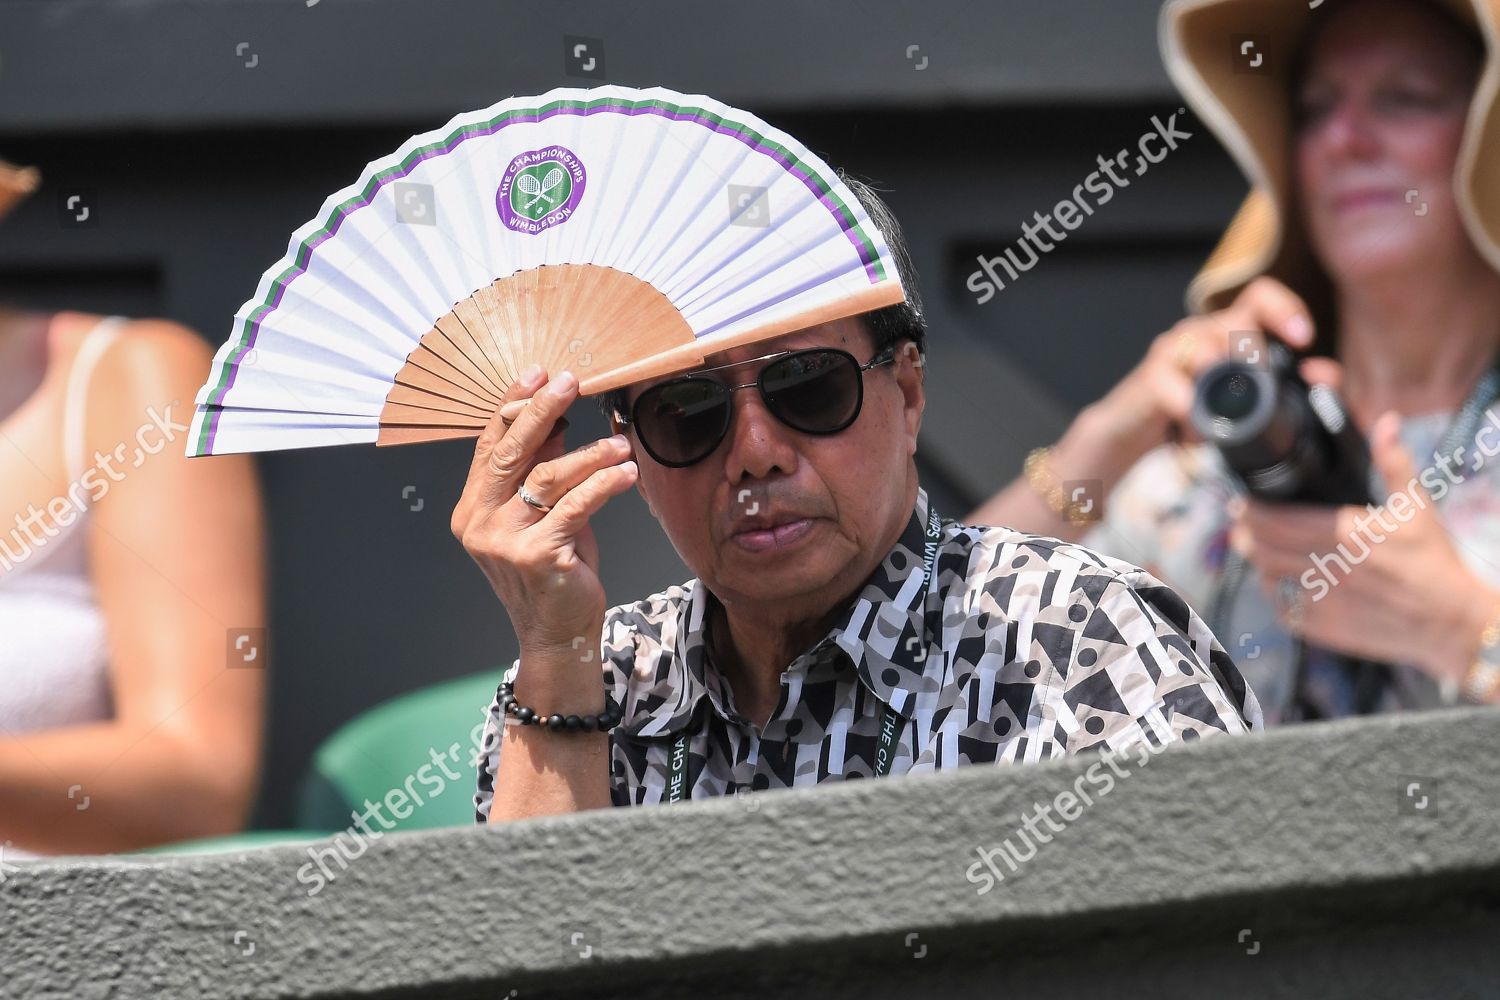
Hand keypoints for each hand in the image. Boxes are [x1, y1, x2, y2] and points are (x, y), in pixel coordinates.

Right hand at [450, 366, 637, 665]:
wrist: (557, 636)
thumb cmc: (554, 573)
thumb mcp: (545, 516)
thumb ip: (542, 473)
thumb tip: (556, 421)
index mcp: (472, 509)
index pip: (490, 446)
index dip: (513, 406)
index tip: (537, 374)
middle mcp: (479, 523)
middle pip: (511, 453)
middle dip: (541, 410)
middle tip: (569, 381)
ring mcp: (504, 542)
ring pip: (547, 477)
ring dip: (589, 454)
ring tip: (620, 443)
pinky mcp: (537, 556)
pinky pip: (575, 506)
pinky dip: (603, 484)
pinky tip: (626, 472)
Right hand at [1096, 277, 1323, 454]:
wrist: (1125, 435)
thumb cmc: (1186, 416)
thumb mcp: (1242, 404)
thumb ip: (1288, 387)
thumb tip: (1325, 374)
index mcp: (1228, 335)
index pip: (1259, 298)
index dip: (1284, 309)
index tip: (1303, 340)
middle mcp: (1200, 335)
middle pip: (1235, 321)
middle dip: (1254, 355)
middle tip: (1258, 388)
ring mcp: (1171, 353)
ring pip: (1205, 347)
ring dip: (1221, 378)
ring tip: (1223, 415)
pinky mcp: (1147, 380)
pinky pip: (1171, 384)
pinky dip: (1189, 406)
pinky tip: (1196, 427)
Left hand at [1229, 411, 1496, 681]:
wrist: (1450, 621)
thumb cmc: (1433, 560)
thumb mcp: (1417, 506)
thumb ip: (1394, 462)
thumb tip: (1388, 421)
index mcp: (1347, 534)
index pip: (1278, 520)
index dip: (1251, 511)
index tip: (1242, 502)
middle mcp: (1329, 568)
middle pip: (1262, 547)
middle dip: (1244, 532)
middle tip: (1240, 522)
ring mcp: (1323, 600)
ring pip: (1267, 577)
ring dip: (1257, 561)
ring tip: (1255, 547)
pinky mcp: (1323, 628)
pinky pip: (1281, 608)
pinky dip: (1274, 592)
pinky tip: (1278, 580)